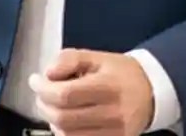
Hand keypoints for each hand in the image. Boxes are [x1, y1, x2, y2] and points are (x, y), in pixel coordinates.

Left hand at [28, 49, 153, 135]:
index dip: (43, 89)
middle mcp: (113, 113)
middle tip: (42, 94)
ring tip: (54, 107)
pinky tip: (65, 121)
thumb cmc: (118, 73)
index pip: (65, 95)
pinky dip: (65, 133)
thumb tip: (48, 74)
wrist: (150, 92)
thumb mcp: (95, 57)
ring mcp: (115, 133)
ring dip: (52, 121)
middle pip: (63, 118)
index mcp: (108, 87)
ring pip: (68, 135)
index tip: (35, 80)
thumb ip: (68, 60)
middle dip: (44, 105)